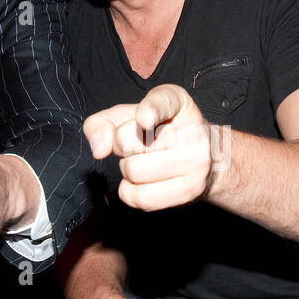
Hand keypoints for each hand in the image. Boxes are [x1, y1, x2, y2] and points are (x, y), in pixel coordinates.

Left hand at [83, 84, 216, 210]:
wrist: (200, 159)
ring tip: (144, 162)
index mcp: (177, 102)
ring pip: (133, 171)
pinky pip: (140, 197)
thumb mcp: (126, 118)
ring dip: (128, 170)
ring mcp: (196, 161)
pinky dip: (131, 191)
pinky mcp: (191, 190)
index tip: (144, 120)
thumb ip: (102, 123)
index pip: (163, 103)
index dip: (150, 111)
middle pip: (128, 142)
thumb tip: (99, 149)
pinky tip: (144, 181)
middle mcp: (192, 129)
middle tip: (139, 146)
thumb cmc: (156, 134)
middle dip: (122, 147)